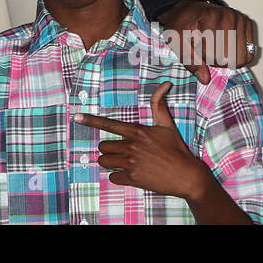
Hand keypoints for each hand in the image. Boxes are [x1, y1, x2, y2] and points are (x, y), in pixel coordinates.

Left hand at [76, 82, 208, 199]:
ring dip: (109, 163)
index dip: (90, 120)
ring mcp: (132, 163)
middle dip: (108, 149)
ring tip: (122, 163)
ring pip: (104, 162)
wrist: (187, 176)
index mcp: (137, 131)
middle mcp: (132, 146)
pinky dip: (117, 176)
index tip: (76, 117)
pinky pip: (113, 177)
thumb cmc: (177, 149)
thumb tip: (165, 83)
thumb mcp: (167, 125)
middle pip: (103, 146)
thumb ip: (159, 104)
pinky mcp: (134, 179)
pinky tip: (128, 174)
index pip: (108, 124)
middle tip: (119, 152)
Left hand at [156, 0, 255, 83]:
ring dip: (228, 59)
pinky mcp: (247, 23)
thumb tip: (205, 79)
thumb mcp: (177, 43)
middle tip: (205, 48)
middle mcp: (230, 16)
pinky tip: (224, 45)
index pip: (216, 57)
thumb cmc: (182, 25)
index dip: (205, 60)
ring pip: (243, 58)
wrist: (188, 9)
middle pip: (232, 59)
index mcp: (211, 18)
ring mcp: (240, 19)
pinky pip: (249, 53)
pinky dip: (237, 54)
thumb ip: (190, 61)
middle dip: (217, 61)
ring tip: (214, 47)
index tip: (196, 47)